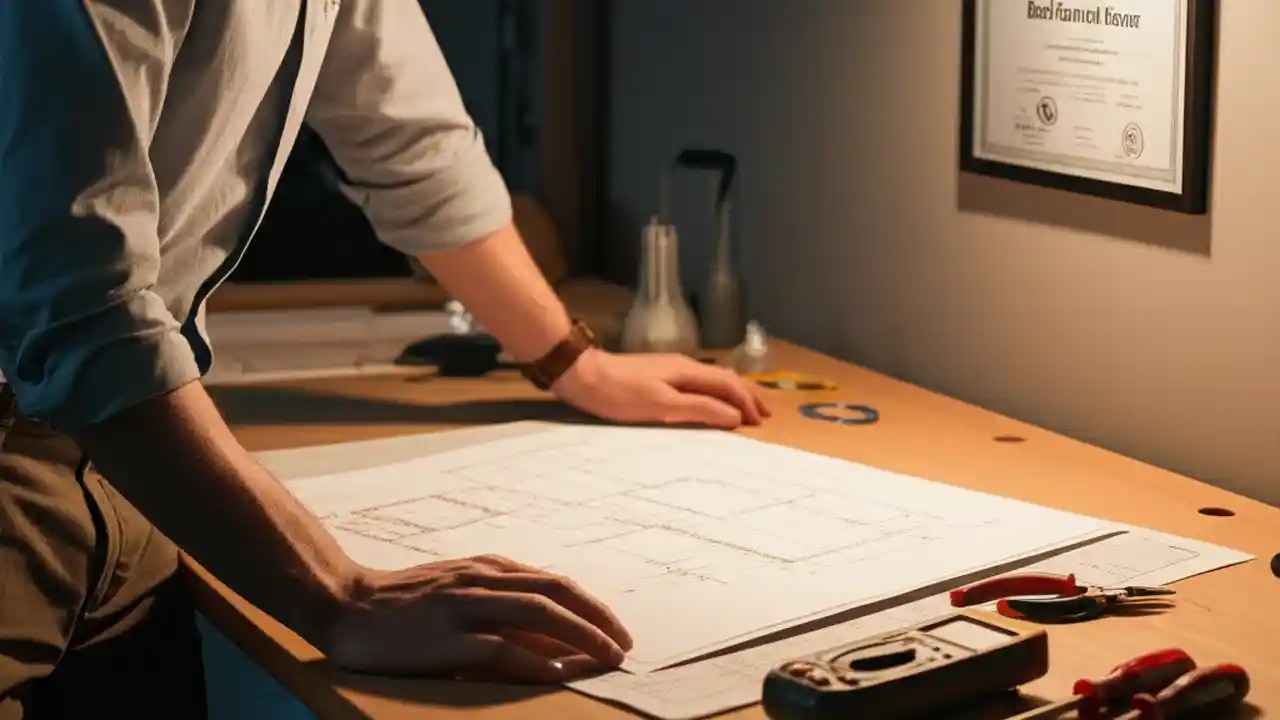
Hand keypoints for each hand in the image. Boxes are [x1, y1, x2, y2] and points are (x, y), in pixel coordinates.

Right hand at [323, 554, 632, 682]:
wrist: (347, 606)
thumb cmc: (407, 604)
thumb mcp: (460, 589)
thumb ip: (502, 604)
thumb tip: (554, 637)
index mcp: (488, 567)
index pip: (554, 581)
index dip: (592, 606)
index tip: (616, 630)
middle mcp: (481, 580)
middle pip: (556, 592)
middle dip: (598, 619)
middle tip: (624, 646)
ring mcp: (462, 606)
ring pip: (537, 613)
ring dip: (579, 636)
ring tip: (606, 658)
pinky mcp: (444, 638)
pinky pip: (497, 647)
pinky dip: (531, 658)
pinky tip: (554, 672)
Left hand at [552, 349, 771, 428]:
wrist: (583, 374)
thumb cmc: (620, 394)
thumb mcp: (661, 405)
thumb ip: (699, 408)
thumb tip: (735, 414)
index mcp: (688, 372)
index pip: (728, 384)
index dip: (747, 402)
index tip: (761, 422)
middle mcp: (684, 366)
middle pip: (725, 377)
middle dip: (747, 395)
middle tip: (765, 413)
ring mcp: (671, 368)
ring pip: (713, 378)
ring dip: (733, 393)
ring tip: (746, 407)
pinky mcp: (659, 375)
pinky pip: (699, 382)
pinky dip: (715, 392)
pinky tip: (711, 400)